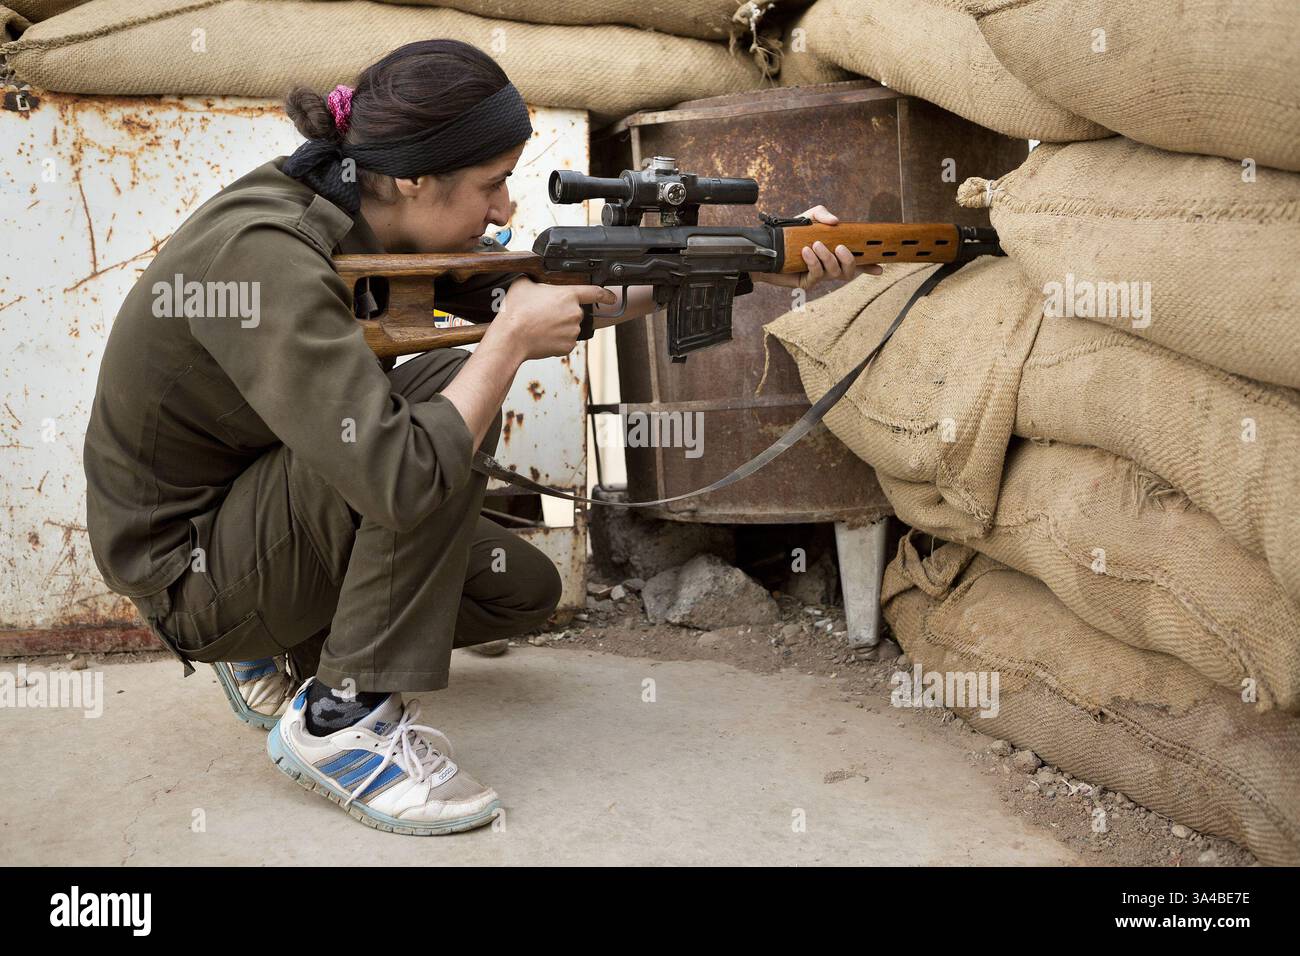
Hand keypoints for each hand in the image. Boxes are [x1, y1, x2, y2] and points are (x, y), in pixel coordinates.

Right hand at [485, 276, 616, 361]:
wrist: (511, 338)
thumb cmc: (516, 312)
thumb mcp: (524, 284)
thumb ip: (537, 279)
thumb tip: (535, 279)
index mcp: (568, 295)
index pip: (594, 292)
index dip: (605, 294)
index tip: (611, 297)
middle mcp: (575, 313)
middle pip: (575, 311)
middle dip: (563, 312)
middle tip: (544, 313)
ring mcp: (572, 331)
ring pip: (570, 327)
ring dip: (559, 326)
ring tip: (539, 325)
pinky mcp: (567, 346)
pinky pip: (565, 341)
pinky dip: (556, 339)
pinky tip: (542, 336)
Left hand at [754, 205, 883, 289]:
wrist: (766, 247)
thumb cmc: (789, 233)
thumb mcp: (807, 218)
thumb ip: (822, 214)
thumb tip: (836, 222)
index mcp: (835, 253)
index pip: (857, 262)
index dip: (870, 266)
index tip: (880, 268)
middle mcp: (829, 266)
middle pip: (849, 272)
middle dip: (849, 260)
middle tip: (840, 247)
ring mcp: (818, 276)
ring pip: (833, 273)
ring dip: (828, 258)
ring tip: (816, 244)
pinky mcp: (805, 281)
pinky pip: (815, 274)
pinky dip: (813, 261)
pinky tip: (806, 251)